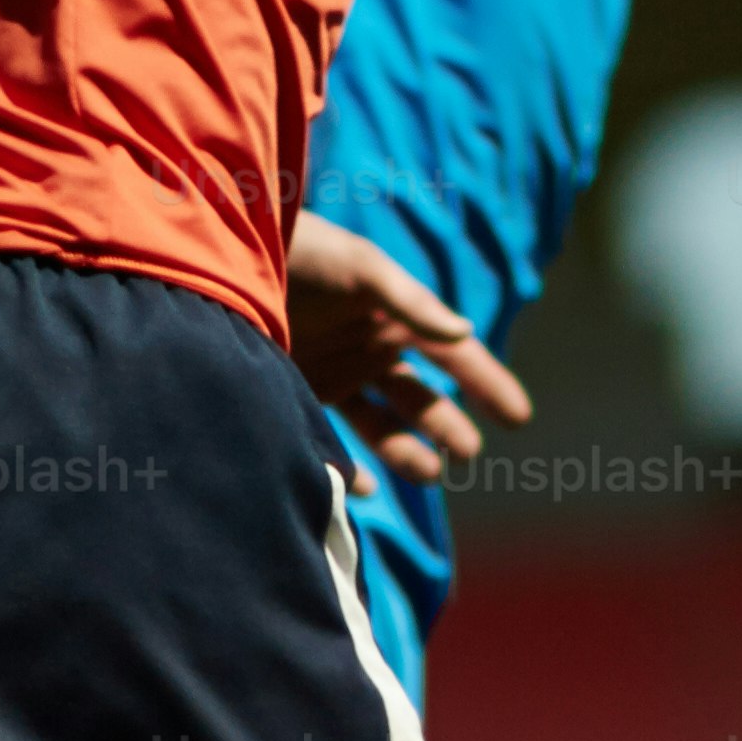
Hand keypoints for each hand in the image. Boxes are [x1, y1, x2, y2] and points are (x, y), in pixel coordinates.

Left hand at [284, 210, 532, 487]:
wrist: (223, 259)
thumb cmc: (301, 251)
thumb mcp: (361, 268)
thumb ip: (411, 303)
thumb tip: (465, 332)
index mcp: (395, 317)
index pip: (455, 355)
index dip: (488, 383)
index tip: (519, 419)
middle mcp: (369, 349)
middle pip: (422, 399)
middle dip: (449, 426)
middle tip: (469, 454)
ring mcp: (334, 376)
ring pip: (382, 426)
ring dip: (407, 452)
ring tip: (430, 474)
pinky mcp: (297, 396)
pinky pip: (330, 442)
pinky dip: (346, 470)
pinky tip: (362, 489)